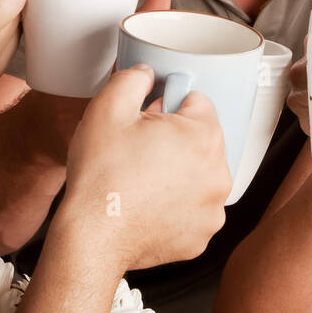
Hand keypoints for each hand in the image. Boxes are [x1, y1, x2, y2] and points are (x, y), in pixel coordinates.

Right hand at [59, 64, 229, 273]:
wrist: (92, 236)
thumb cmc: (101, 176)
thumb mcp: (108, 108)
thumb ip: (133, 78)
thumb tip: (145, 74)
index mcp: (204, 137)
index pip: (197, 102)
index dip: (166, 106)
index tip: (147, 121)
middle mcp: (219, 175)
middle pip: (200, 140)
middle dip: (174, 140)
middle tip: (138, 151)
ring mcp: (212, 210)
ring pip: (197, 176)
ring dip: (177, 173)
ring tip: (140, 180)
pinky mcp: (200, 238)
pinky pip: (191, 210)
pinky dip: (174, 206)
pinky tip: (147, 206)